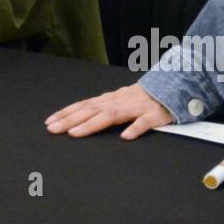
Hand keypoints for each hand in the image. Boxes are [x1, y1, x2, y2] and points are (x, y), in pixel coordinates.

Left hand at [44, 83, 174, 139]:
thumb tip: (79, 116)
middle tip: (53, 129)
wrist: (173, 86)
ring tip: (75, 133)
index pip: (83, 105)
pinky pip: (144, 122)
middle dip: (70, 120)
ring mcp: (135, 107)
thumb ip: (102, 107)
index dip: (66, 113)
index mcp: (109, 100)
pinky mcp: (153, 115)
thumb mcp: (119, 100)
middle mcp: (118, 101)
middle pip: (91, 110)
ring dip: (92, 124)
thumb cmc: (142, 97)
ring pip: (111, 115)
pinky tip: (125, 137)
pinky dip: (135, 128)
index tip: (49, 122)